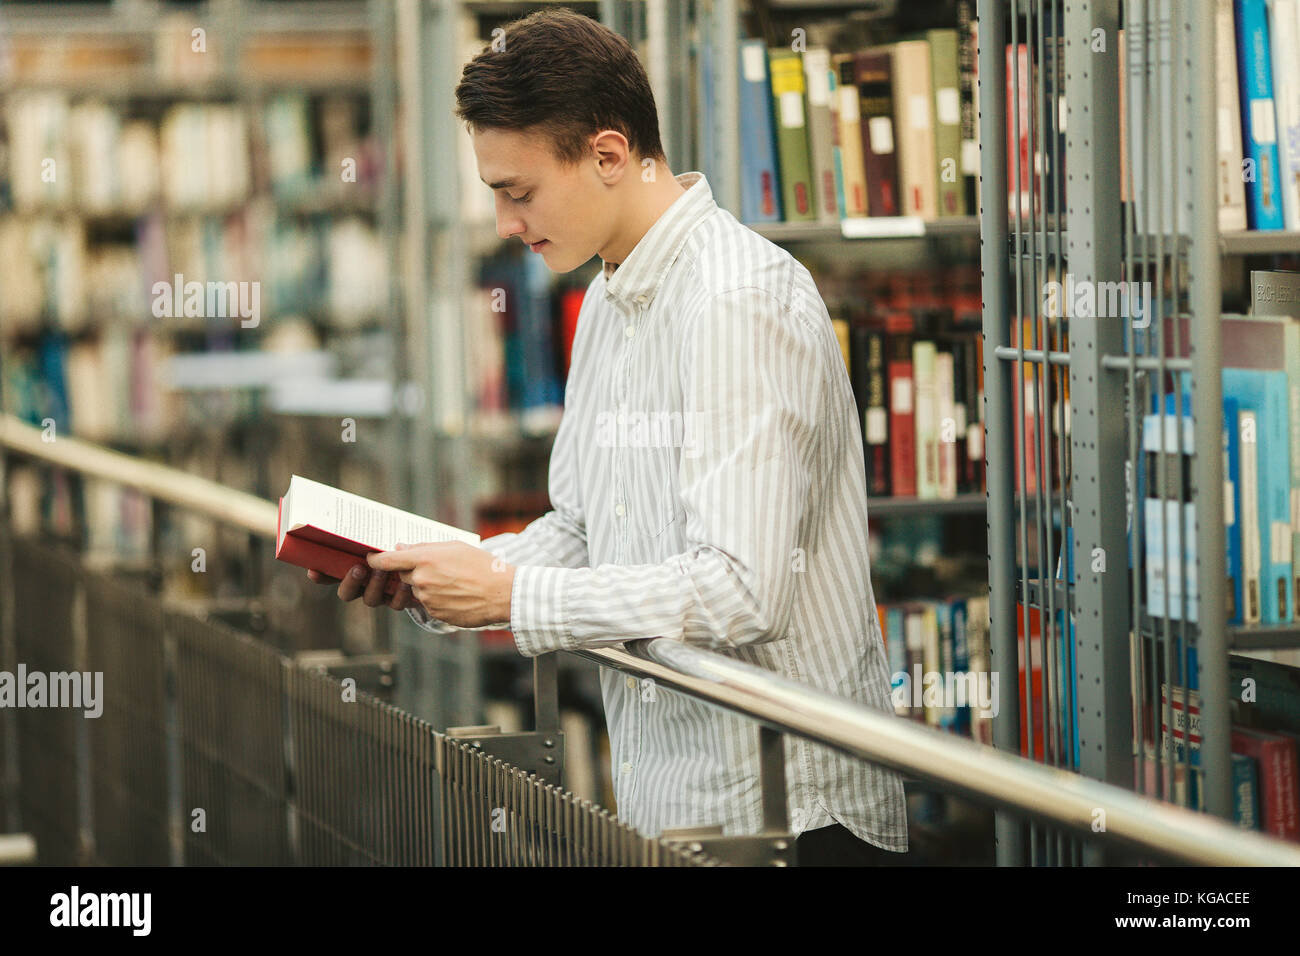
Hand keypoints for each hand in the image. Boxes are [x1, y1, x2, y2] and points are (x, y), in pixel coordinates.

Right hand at [306, 543, 421, 611]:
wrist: (424, 563)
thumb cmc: (398, 548)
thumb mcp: (384, 540)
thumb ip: (373, 538)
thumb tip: (363, 529)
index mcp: (353, 570)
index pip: (331, 575)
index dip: (321, 576)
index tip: (313, 571)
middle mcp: (363, 586)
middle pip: (346, 593)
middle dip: (350, 582)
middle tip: (358, 569)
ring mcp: (380, 595)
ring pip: (370, 599)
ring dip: (375, 585)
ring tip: (383, 571)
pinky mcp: (398, 600)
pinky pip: (396, 603)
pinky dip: (400, 593)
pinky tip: (406, 581)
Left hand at [365, 541, 515, 628]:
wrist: (501, 594)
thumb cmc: (481, 565)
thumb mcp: (454, 547)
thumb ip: (423, 548)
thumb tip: (400, 548)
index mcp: (424, 559)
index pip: (388, 560)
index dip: (375, 560)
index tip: (370, 559)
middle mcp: (421, 580)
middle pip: (404, 575)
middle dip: (414, 572)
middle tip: (439, 569)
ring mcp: (427, 599)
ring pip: (417, 591)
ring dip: (428, 586)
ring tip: (454, 582)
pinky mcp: (435, 613)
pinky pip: (428, 604)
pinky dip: (438, 599)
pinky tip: (457, 594)